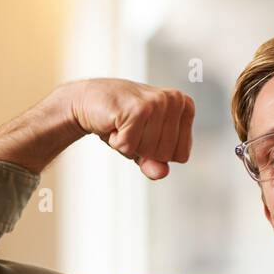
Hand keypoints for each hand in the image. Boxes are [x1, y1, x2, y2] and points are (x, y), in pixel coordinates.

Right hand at [68, 79, 194, 179]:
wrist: (88, 100)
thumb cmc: (121, 123)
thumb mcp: (144, 147)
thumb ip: (155, 163)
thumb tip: (161, 173)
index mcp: (185, 106)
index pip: (181, 156)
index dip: (158, 154)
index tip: (145, 134)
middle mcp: (175, 100)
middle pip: (166, 155)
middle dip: (143, 149)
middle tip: (131, 128)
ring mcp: (157, 102)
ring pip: (149, 151)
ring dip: (129, 144)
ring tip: (122, 124)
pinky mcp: (138, 109)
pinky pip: (130, 147)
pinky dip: (117, 141)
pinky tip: (114, 123)